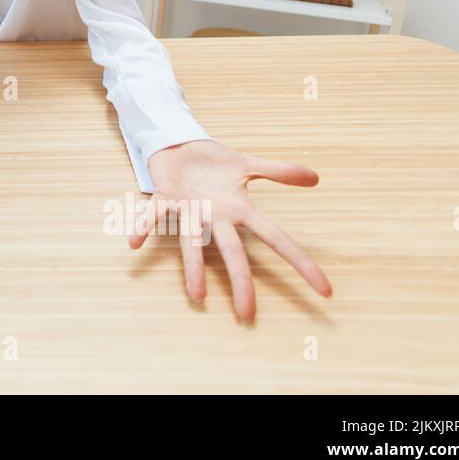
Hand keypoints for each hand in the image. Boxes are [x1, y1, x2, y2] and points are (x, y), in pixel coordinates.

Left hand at [129, 139, 331, 319]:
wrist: (179, 146)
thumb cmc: (213, 163)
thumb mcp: (248, 164)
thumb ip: (279, 172)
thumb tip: (316, 177)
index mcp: (240, 210)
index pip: (277, 239)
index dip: (300, 262)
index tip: (324, 290)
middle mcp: (216, 217)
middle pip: (234, 252)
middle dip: (240, 281)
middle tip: (247, 313)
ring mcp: (190, 210)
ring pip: (193, 241)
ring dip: (193, 266)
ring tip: (197, 295)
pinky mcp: (165, 197)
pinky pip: (154, 214)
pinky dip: (144, 226)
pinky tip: (134, 242)